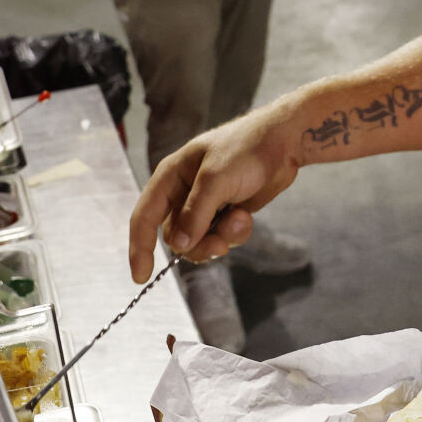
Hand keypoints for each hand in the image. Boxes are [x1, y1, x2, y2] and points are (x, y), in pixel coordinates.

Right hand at [128, 105, 301, 281]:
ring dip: (220, 239)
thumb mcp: (215, 179)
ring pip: (200, 241)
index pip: (144, 218)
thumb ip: (195, 213)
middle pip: (177, 237)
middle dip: (198, 245)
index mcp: (170, 178)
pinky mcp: (225, 213)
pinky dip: (235, 233)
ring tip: (240, 220)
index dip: (139, 248)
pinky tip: (246, 215)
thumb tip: (179, 246)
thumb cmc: (245, 149)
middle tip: (219, 245)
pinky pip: (222, 237)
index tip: (141, 277)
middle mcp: (183, 193)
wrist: (282, 144)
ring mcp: (205, 205)